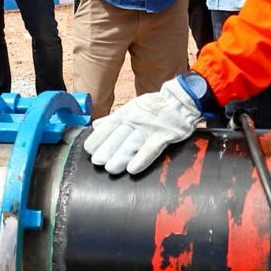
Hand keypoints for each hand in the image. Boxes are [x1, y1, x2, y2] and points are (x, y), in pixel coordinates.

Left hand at [84, 77, 201, 174]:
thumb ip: (113, 119)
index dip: (97, 139)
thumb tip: (95, 126)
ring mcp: (150, 128)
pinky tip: (133, 169)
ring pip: (132, 144)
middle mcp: (135, 120)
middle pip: (117, 137)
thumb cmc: (154, 107)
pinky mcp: (164, 135)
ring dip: (120, 157)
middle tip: (97, 162)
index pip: (107, 127)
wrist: (181, 101)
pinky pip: (151, 149)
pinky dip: (141, 159)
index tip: (89, 150)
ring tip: (111, 169)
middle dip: (106, 150)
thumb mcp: (131, 107)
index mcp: (126, 113)